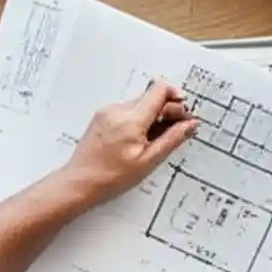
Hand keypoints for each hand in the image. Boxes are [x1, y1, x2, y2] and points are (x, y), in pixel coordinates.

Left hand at [64, 78, 198, 202]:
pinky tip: (138, 139)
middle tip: (174, 129)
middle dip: (167, 109)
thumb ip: (173, 138)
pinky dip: (138, 119)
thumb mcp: (149, 160)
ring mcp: (107, 111)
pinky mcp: (102, 116)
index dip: (177, 97)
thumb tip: (191, 124)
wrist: (80, 182)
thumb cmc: (111, 177)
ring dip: (152, 115)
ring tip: (153, 140)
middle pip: (151, 95)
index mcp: (131, 119)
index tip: (183, 113)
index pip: (160, 89)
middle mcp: (118, 109)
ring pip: (140, 103)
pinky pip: (127, 109)